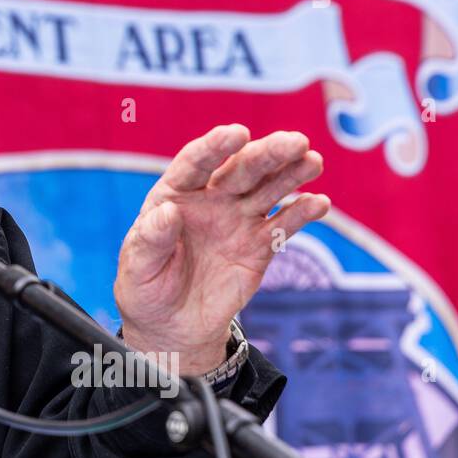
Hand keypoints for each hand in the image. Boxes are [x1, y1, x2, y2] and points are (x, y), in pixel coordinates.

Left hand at [114, 125, 329, 373]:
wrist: (172, 323)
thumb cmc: (146, 287)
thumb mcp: (138, 266)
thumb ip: (152, 239)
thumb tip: (167, 212)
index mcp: (175, 194)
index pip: (196, 163)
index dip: (215, 147)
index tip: (237, 133)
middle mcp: (210, 199)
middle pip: (241, 169)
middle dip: (267, 153)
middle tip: (295, 142)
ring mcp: (238, 219)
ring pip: (268, 189)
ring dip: (291, 174)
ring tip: (312, 161)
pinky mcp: (259, 245)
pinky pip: (284, 224)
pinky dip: (303, 212)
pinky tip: (319, 203)